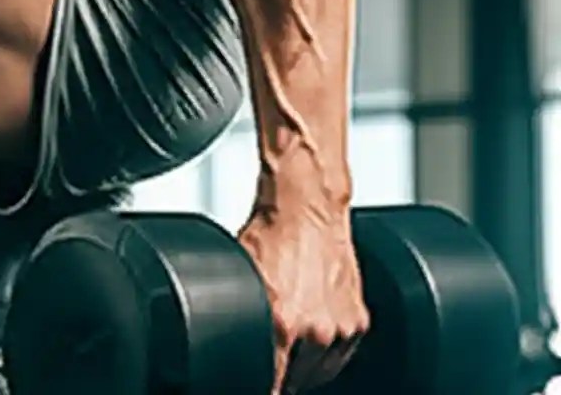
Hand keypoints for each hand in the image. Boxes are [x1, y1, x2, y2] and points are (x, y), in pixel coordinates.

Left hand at [237, 212, 369, 393]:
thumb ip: (237, 317)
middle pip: (294, 383)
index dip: (262, 385)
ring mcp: (342, 328)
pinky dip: (325, 353)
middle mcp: (317, 331)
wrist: (308, 208)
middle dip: (279, 375)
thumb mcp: (241, 278)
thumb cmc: (272, 235)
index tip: (258, 381)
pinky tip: (309, 335)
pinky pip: (340, 357)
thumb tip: (226, 344)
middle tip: (268, 356)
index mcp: (284, 324)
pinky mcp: (360, 322)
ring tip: (288, 342)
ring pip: (318, 374)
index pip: (273, 385)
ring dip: (302, 368)